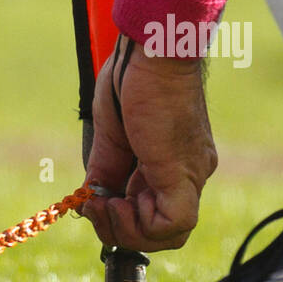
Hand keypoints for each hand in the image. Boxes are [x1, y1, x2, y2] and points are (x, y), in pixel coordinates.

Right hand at [81, 37, 217, 251]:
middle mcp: (190, 173)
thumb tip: (92, 202)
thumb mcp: (112, 133)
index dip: (121, 219)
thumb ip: (106, 170)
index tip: (94, 201)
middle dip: (120, 230)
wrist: (154, 46)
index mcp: (174, 163)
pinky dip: (137, 224)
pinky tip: (113, 201)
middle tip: (94, 206)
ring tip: (102, 204)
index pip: (155, 213)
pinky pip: (171, 224)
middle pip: (163, 231)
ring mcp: (190, 175)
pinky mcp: (181, 173)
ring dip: (127, 230)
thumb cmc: (133, 75)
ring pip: (170, 235)